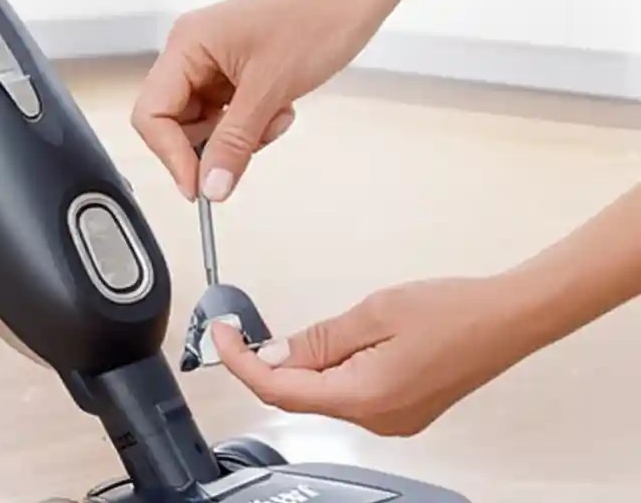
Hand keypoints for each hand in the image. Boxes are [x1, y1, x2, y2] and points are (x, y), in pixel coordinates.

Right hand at [132, 0, 386, 201]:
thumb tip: (210, 187)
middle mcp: (191, 51)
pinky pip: (226, 116)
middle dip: (212, 144)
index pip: (152, 113)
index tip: (199, 188)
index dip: (171, 155)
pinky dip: (252, 124)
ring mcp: (211, 62)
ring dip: (239, 136)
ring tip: (274, 118)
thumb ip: (234, 142)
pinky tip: (279, 109)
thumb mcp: (270, 90)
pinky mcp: (232, 72)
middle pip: (174, 122)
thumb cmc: (316, 21)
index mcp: (186, 44)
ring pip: (203, 124)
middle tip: (245, 153)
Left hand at [211, 277, 541, 436]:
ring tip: (278, 333)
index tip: (220, 335)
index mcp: (364, 398)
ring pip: (321, 396)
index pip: (279, 390)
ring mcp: (391, 420)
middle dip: (263, 363)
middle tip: (237, 329)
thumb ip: (316, 339)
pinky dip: (324, 372)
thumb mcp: (371, 313)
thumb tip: (272, 353)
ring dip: (294, 367)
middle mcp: (376, 420)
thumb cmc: (453, 310)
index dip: (240, 363)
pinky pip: (347, 394)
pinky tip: (322, 348)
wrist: (510, 318)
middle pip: (297, 396)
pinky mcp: (401, 411)